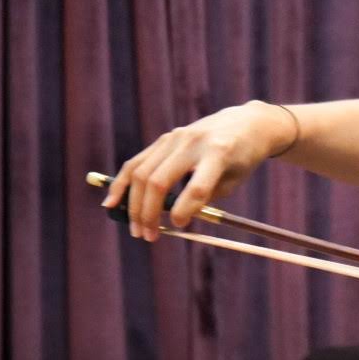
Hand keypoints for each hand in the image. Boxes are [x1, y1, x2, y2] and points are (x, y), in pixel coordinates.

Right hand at [100, 100, 296, 240]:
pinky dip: (121, 183)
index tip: (180, 226)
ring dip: (133, 205)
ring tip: (136, 229)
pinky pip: (136, 162)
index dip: (185, 210)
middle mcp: (192, 142)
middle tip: (149, 236)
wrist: (247, 123)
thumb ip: (207, 197)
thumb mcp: (235, 179)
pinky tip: (112, 203)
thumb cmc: (244, 157)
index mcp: (218, 153)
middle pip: (159, 181)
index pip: (196, 186)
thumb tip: (174, 218)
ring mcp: (174, 138)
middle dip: (149, 213)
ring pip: (141, 173)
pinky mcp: (164, 139)